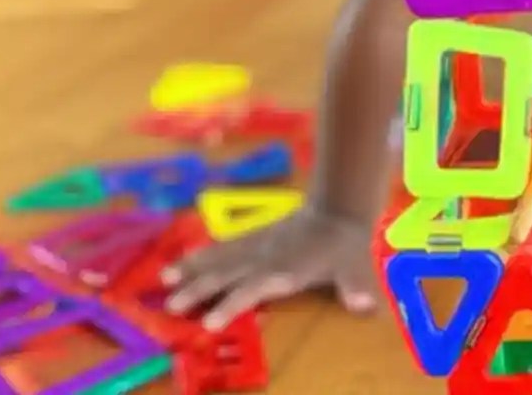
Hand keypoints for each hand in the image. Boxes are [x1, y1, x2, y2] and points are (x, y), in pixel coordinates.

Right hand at [161, 206, 378, 331]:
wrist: (338, 208)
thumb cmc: (344, 244)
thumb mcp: (354, 266)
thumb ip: (356, 287)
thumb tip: (366, 307)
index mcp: (285, 270)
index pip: (253, 290)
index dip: (232, 306)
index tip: (210, 322)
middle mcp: (264, 258)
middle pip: (227, 275)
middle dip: (200, 290)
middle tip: (173, 305)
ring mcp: (256, 245)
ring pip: (219, 258)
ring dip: (193, 268)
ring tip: (165, 280)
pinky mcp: (253, 236)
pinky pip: (223, 245)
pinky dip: (201, 253)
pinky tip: (182, 260)